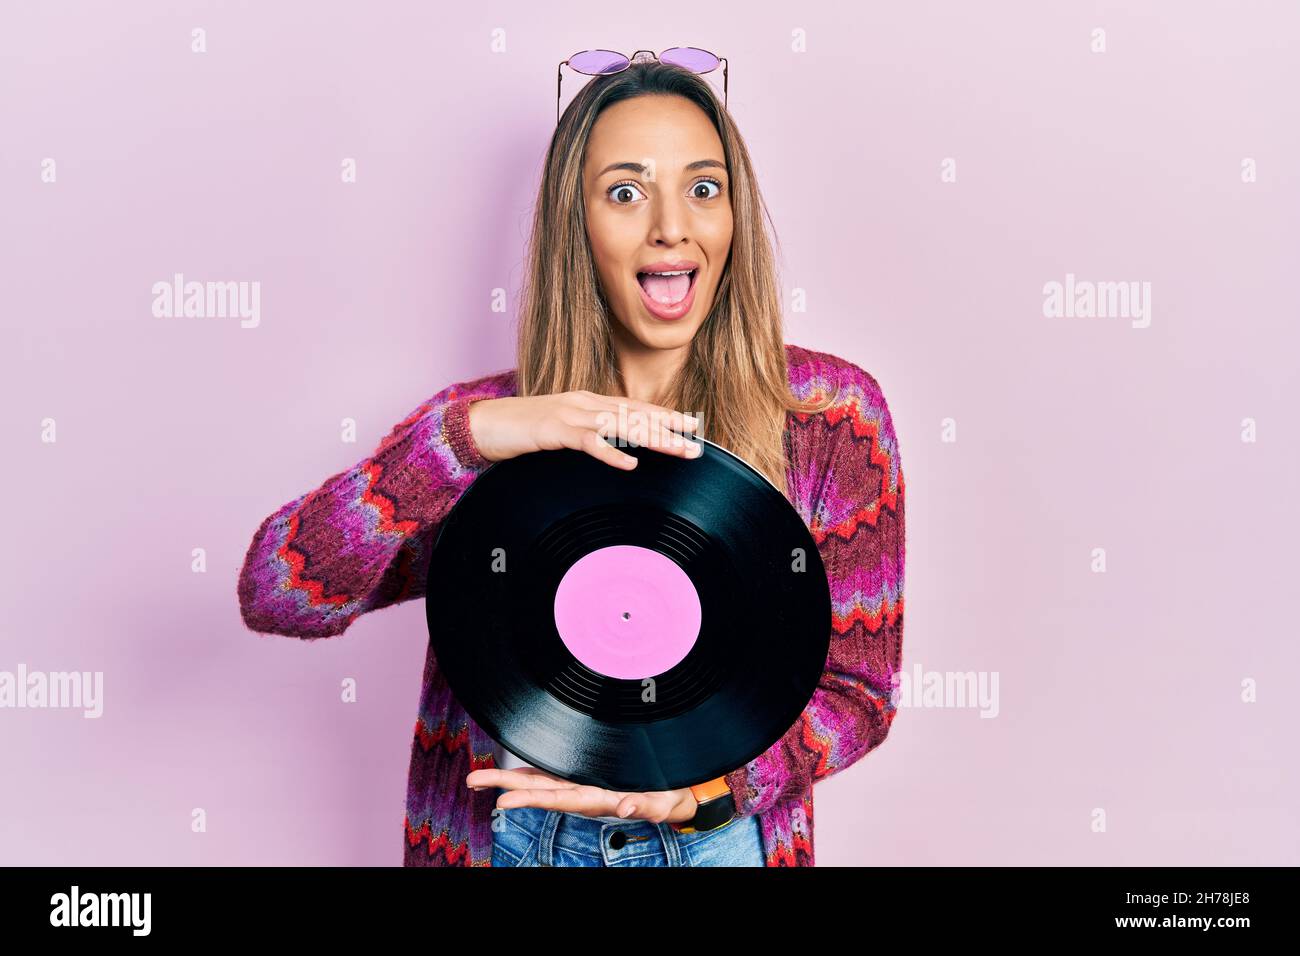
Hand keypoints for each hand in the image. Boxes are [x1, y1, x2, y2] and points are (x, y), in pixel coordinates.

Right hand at [467, 391, 701, 469]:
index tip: (691, 427)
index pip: (634, 408)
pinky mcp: (553, 430)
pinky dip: (610, 452)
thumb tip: (615, 447)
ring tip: (678, 450)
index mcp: (589, 403)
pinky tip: (630, 463)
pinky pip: (588, 442)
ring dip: (652, 438)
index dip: (664, 416)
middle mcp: (585, 403)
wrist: (484, 423)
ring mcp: (570, 414)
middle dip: (669, 428)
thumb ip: (588, 433)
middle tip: (697, 443)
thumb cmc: (522, 430)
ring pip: (620, 425)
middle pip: (635, 415)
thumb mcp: (562, 429)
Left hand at [467, 767, 697, 824]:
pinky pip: (556, 770)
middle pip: (538, 787)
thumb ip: (643, 805)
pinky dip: (533, 768)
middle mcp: (583, 790)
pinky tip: (513, 769)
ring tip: (481, 777)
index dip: (528, 797)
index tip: (500, 799)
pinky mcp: (588, 773)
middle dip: (505, 784)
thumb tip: (626, 807)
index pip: (556, 798)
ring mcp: (583, 783)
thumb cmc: (665, 796)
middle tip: (473, 780)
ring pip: (542, 779)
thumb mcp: (659, 803)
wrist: (674, 792)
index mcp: (596, 798)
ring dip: (511, 778)